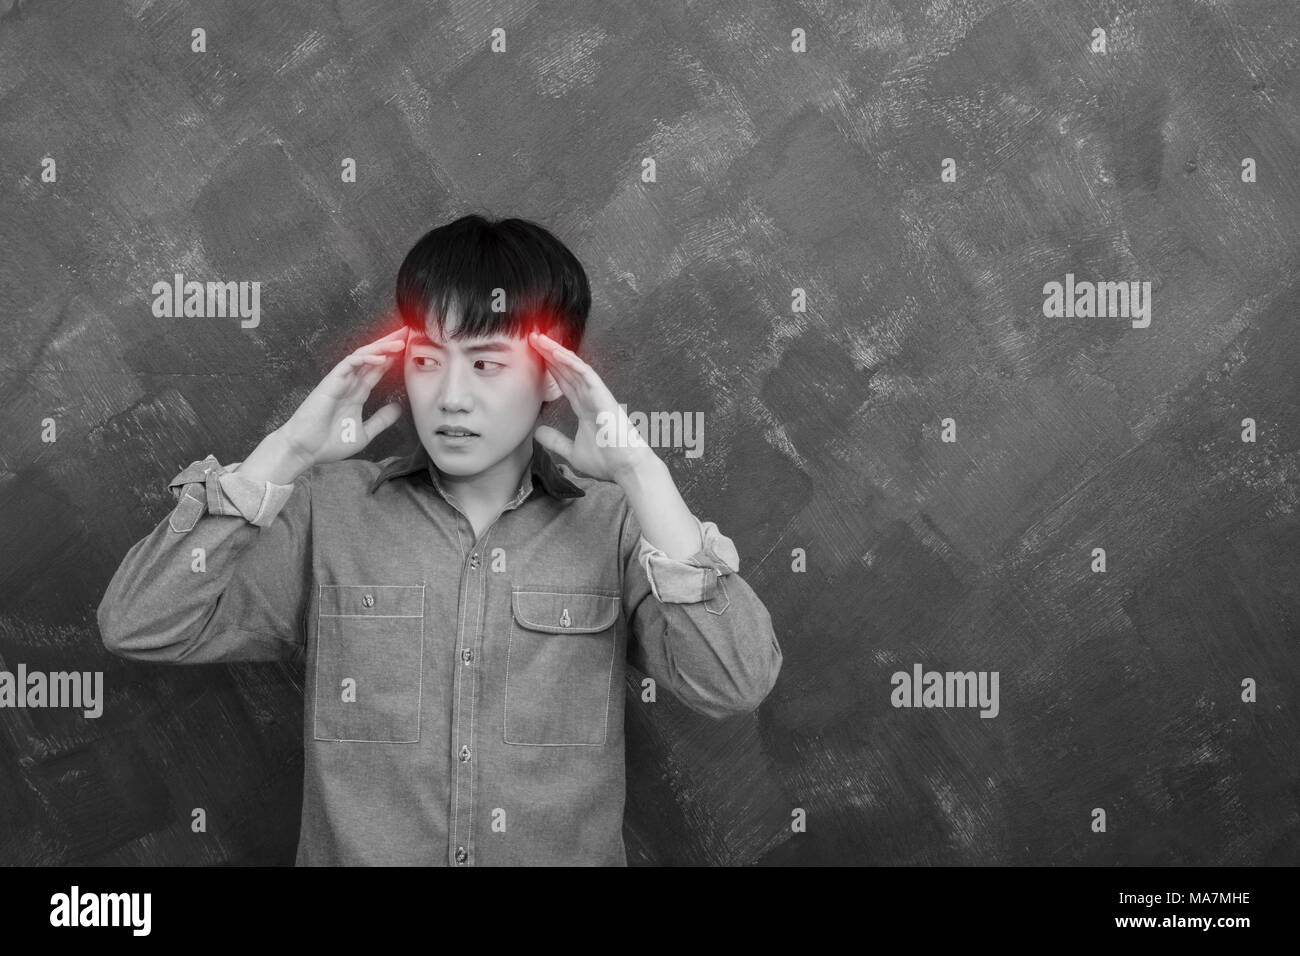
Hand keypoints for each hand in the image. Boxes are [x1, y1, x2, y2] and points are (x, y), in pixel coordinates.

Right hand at [278, 326, 406, 468]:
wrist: (305, 450)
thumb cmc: (328, 444)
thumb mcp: (364, 433)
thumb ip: (381, 420)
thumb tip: (398, 408)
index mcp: (356, 394)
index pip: (376, 370)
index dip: (392, 359)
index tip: (409, 350)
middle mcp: (349, 384)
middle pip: (372, 358)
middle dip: (389, 345)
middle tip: (407, 333)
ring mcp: (339, 381)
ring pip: (362, 356)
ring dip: (381, 347)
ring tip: (399, 341)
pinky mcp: (331, 382)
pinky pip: (349, 363)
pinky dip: (365, 358)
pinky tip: (381, 357)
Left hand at [528, 331, 658, 482]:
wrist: (627, 468)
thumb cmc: (608, 461)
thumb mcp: (572, 451)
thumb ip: (556, 441)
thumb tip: (538, 433)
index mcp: (585, 408)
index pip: (564, 383)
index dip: (550, 369)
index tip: (535, 357)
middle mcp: (591, 397)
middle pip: (567, 370)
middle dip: (550, 354)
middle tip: (532, 338)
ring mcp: (597, 395)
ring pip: (574, 367)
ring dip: (557, 352)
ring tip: (539, 339)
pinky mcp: (603, 396)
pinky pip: (586, 374)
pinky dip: (571, 362)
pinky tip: (557, 352)